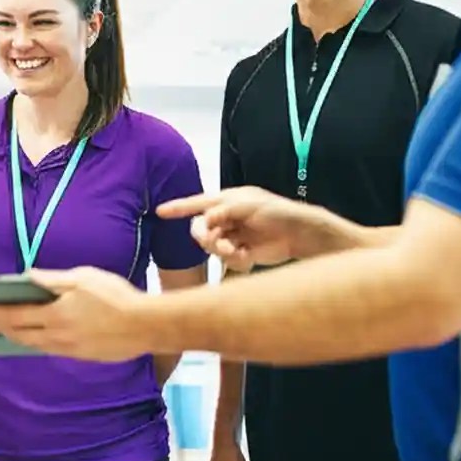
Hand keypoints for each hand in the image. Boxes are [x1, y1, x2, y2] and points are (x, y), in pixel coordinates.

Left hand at [0, 266, 147, 361]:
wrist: (146, 325)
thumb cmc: (116, 296)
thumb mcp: (83, 278)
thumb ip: (52, 279)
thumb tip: (29, 275)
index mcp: (56, 315)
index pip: (17, 315)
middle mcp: (58, 336)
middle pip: (21, 334)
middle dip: (1, 328)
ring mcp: (70, 349)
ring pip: (35, 345)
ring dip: (17, 338)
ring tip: (5, 332)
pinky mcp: (83, 356)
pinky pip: (52, 350)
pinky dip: (37, 344)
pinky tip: (36, 340)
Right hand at [157, 187, 314, 271]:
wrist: (300, 234)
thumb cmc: (277, 212)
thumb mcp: (249, 205)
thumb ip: (224, 210)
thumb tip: (205, 219)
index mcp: (227, 200)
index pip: (197, 203)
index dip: (178, 207)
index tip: (160, 212)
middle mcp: (226, 218)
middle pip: (200, 229)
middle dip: (207, 239)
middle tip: (219, 245)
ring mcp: (233, 236)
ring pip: (212, 246)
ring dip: (221, 251)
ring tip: (238, 252)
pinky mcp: (241, 252)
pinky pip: (225, 259)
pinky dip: (234, 260)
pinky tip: (248, 258)